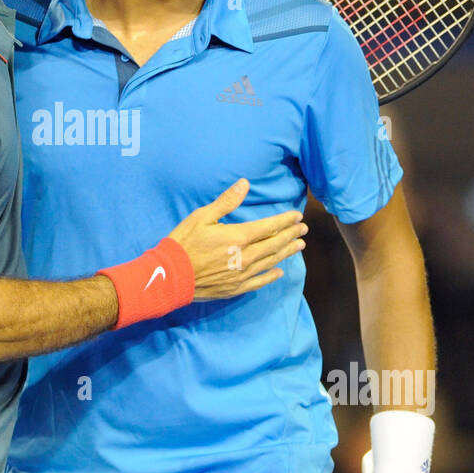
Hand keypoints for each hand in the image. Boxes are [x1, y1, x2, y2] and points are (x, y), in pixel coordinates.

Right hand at [166, 179, 306, 301]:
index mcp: (238, 236)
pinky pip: (259, 281)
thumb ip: (226, 201)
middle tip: (303, 229)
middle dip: (290, 235)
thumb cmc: (184, 243)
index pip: (269, 227)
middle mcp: (245, 256)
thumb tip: (245, 184)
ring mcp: (242, 274)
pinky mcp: (235, 288)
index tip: (297, 216)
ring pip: (271, 261)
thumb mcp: (201, 217)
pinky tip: (279, 272)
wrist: (170, 277)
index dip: (285, 221)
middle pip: (274, 244)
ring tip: (300, 246)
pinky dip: (271, 276)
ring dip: (286, 253)